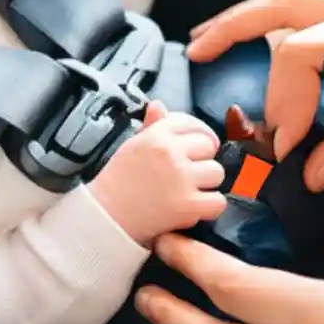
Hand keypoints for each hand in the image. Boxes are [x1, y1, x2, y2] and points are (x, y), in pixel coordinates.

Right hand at [89, 101, 228, 244]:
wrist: (105, 217)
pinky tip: (193, 208)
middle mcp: (170, 152)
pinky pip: (217, 201)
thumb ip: (151, 126)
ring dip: (206, 184)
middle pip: (209, 146)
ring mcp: (180, 178)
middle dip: (201, 160)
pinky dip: (208, 207)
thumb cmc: (118, 182)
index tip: (194, 149)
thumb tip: (159, 106)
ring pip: (216, 173)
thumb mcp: (132, 146)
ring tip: (188, 191)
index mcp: (156, 134)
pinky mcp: (187, 205)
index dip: (197, 137)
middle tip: (186, 174)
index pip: (192, 124)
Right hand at [187, 0, 323, 190]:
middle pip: (289, 2)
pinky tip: (293, 35)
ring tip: (227, 37)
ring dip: (263, 13)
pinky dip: (299, 13)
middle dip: (237, 24)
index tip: (287, 147)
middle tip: (198, 49)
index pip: (301, 54)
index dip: (281, 102)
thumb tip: (315, 167)